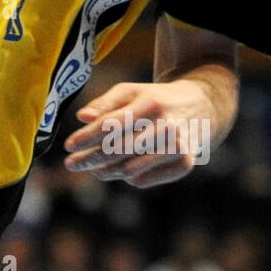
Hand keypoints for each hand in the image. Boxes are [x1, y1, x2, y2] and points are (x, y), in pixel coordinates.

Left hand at [63, 79, 212, 188]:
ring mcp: (177, 147)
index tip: (67, 146)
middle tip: (71, 164)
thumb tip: (81, 117)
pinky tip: (119, 172)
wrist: (203, 106)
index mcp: (150, 104)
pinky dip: (129, 177)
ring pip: (130, 169)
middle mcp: (166, 126)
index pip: (110, 125)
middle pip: (117, 150)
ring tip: (92, 169)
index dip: (86, 137)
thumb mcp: (132, 91)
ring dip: (106, 171)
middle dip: (89, 159)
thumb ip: (105, 103)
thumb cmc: (157, 98)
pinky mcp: (185, 164)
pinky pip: (146, 179)